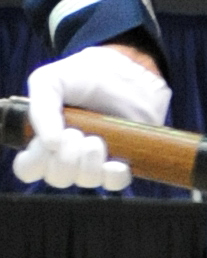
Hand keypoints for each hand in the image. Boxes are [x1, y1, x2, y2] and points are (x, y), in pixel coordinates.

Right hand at [13, 44, 171, 191]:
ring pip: (85, 180)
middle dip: (65, 157)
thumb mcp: (49, 81)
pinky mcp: (121, 162)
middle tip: (76, 133)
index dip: (36, 161)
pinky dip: (114, 175)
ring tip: (96, 139)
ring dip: (89, 161)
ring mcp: (94, 161)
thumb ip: (40, 108)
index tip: (47, 142)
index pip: (28, 168)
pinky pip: (115, 183)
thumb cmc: (82, 77)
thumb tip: (49, 143)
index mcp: (42, 139)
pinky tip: (116, 162)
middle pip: (57, 177)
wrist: (126, 73)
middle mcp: (66, 155)